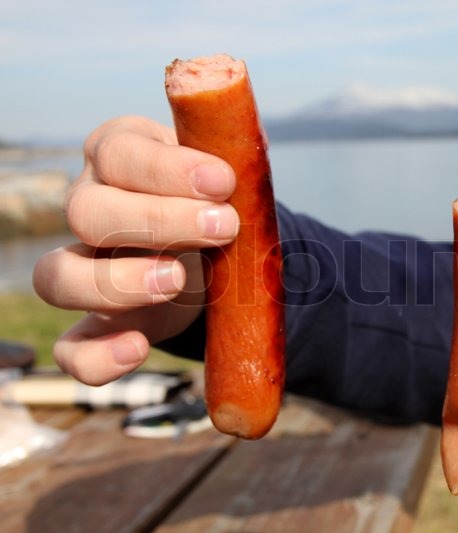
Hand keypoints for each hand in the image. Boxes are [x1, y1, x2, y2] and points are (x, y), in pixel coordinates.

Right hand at [33, 116, 238, 384]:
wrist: (219, 253)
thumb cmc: (219, 201)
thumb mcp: (229, 174)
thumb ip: (236, 162)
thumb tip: (250, 150)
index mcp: (118, 158)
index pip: (117, 152)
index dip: (166, 168)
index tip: (222, 181)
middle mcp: (89, 208)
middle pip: (86, 211)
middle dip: (157, 220)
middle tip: (222, 228)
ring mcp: (83, 269)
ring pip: (57, 277)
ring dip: (116, 282)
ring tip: (178, 281)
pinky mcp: (97, 325)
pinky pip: (70, 348)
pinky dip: (96, 356)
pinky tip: (139, 348)